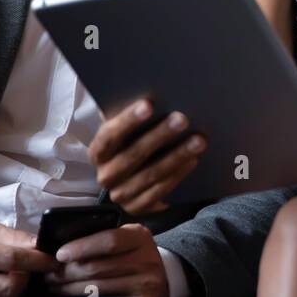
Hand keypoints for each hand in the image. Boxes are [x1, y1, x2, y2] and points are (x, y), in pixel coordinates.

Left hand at [43, 223, 168, 296]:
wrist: (156, 280)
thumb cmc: (129, 255)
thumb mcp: (123, 239)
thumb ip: (100, 236)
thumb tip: (61, 245)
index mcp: (139, 236)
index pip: (109, 240)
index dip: (81, 247)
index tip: (59, 255)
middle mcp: (147, 259)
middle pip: (97, 267)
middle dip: (67, 272)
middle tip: (49, 274)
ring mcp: (146, 283)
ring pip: (96, 289)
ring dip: (68, 288)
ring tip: (55, 285)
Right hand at [89, 97, 205, 214]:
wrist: (138, 177)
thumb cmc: (136, 142)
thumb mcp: (130, 130)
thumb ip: (135, 115)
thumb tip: (152, 89)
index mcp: (99, 152)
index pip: (109, 136)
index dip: (127, 120)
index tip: (149, 104)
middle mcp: (105, 175)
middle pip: (133, 155)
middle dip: (159, 136)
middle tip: (183, 119)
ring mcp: (121, 194)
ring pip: (150, 174)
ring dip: (176, 156)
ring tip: (198, 140)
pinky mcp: (139, 208)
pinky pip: (160, 191)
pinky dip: (178, 174)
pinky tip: (193, 160)